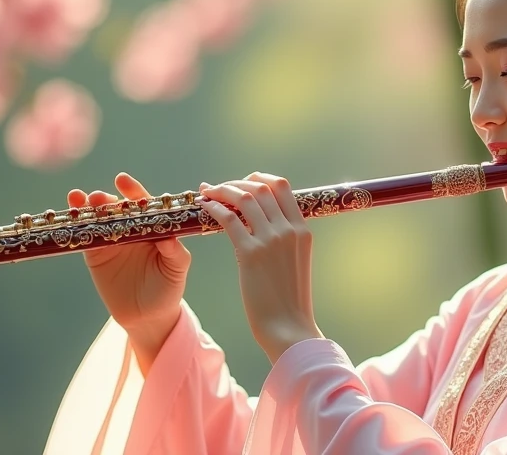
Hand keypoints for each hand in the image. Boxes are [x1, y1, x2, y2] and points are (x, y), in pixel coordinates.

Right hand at [68, 173, 191, 373]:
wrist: (147, 316)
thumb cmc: (168, 287)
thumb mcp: (177, 269)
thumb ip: (175, 252)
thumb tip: (169, 238)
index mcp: (152, 226)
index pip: (142, 204)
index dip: (133, 192)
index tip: (122, 181)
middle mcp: (131, 228)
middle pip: (116, 207)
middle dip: (106, 199)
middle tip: (97, 196)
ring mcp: (111, 240)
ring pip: (98, 218)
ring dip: (87, 207)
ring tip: (79, 200)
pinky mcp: (95, 255)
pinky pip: (85, 237)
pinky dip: (77, 226)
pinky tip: (71, 217)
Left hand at [197, 172, 322, 363]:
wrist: (288, 327)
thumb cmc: (290, 300)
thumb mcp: (297, 261)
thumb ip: (287, 240)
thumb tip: (270, 226)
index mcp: (303, 230)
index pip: (283, 188)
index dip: (261, 179)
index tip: (245, 182)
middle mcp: (289, 229)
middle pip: (261, 188)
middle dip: (237, 182)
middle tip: (220, 187)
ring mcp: (271, 240)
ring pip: (244, 198)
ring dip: (222, 190)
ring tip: (206, 192)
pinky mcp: (251, 253)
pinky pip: (228, 219)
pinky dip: (214, 207)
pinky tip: (203, 207)